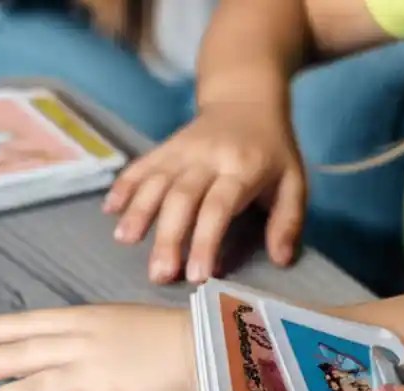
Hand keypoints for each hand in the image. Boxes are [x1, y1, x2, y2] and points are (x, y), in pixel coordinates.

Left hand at [0, 305, 196, 390]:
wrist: (216, 348)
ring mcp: (95, 377)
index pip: (24, 324)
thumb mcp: (121, 322)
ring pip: (31, 390)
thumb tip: (57, 346)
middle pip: (15, 354)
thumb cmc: (175, 337)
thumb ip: (87, 334)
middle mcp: (80, 346)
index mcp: (83, 322)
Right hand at [102, 102, 304, 283]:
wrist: (246, 100)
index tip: (197, 276)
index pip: (219, 207)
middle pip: (182, 198)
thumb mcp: (294, 181)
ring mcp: (181, 150)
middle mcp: (208, 158)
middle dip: (169, 237)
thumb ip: (288, 221)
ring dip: (138, 211)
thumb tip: (281, 260)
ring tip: (124, 241)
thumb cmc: (271, 151)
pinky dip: (123, 186)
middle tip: (159, 275)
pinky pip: (140, 166)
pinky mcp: (163, 147)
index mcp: (243, 168)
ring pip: (156, 182)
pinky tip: (109, 210)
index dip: (206, 241)